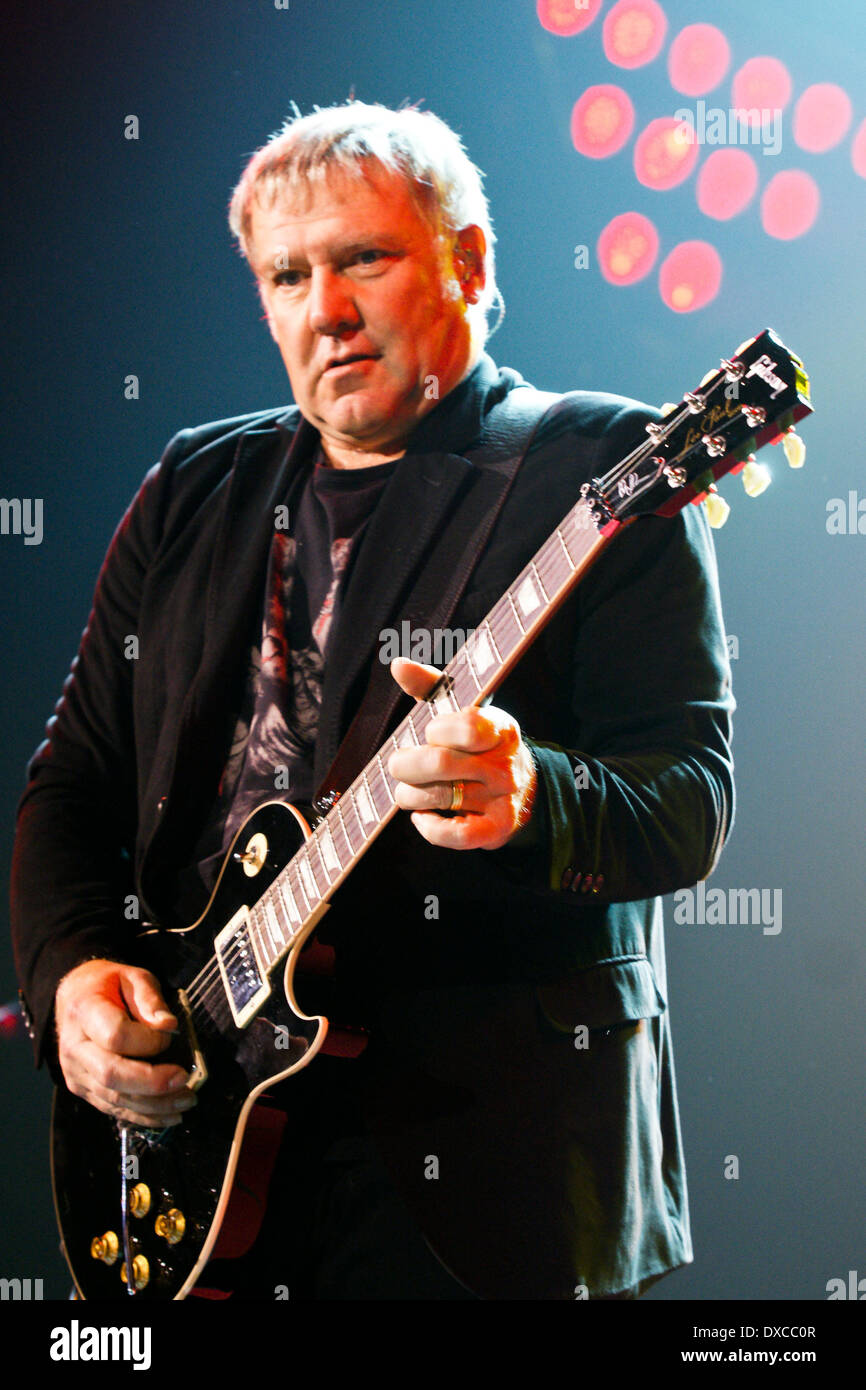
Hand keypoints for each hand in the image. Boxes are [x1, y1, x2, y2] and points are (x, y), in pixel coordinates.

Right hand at [54, 959, 195, 1127]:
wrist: (75, 997)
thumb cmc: (108, 985)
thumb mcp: (132, 977)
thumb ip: (150, 999)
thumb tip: (168, 1025)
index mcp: (84, 1012)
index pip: (115, 1035)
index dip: (147, 1040)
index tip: (170, 1034)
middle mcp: (75, 1047)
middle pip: (111, 1074)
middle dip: (152, 1083)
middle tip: (184, 1081)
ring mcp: (76, 1072)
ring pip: (114, 1098)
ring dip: (154, 1105)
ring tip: (185, 1100)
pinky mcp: (83, 1088)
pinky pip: (113, 1108)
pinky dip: (143, 1115)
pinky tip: (169, 1114)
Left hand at [386, 656, 536, 850]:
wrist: (524, 790)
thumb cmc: (480, 745)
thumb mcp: (463, 711)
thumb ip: (431, 686)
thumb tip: (398, 664)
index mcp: (500, 729)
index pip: (465, 726)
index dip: (437, 730)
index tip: (431, 732)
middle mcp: (505, 764)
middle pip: (439, 764)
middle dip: (405, 765)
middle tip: (398, 766)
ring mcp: (502, 799)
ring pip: (437, 798)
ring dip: (409, 796)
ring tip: (408, 792)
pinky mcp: (496, 830)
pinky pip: (454, 835)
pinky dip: (428, 827)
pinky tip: (422, 817)